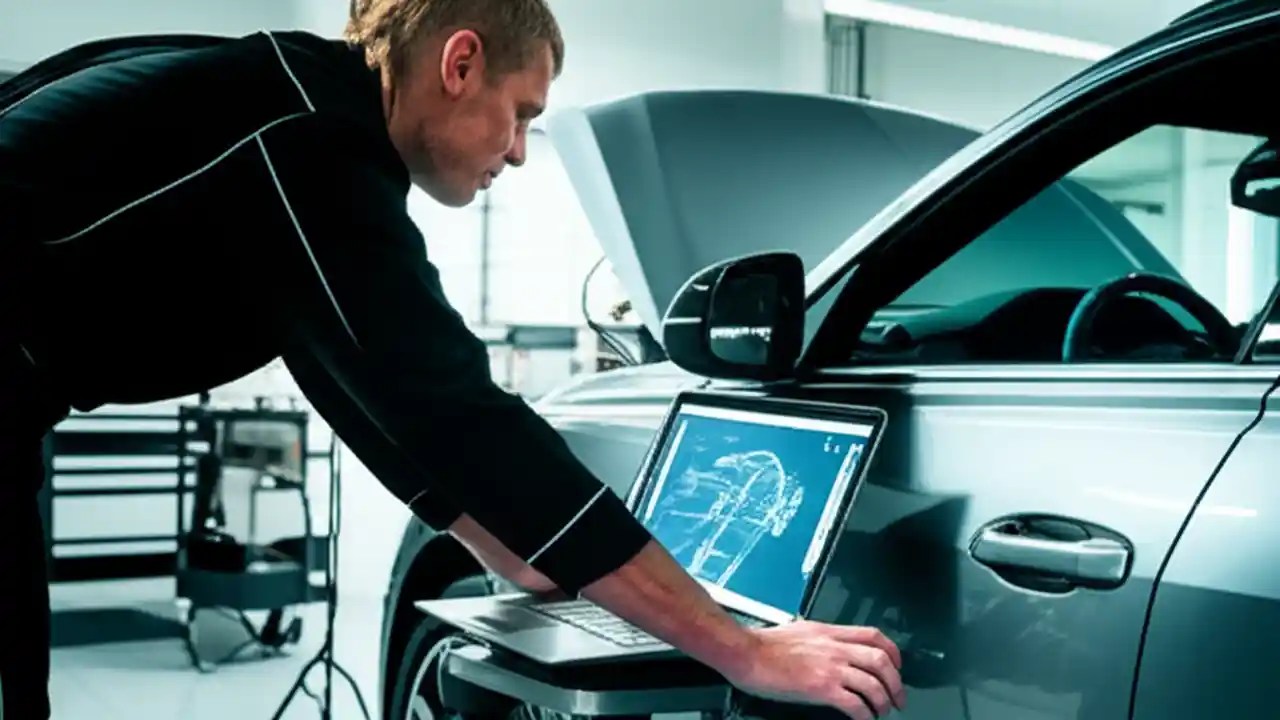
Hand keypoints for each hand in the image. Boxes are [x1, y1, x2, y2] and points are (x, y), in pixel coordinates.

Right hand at [723, 620, 905, 719]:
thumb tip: (833, 649)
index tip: (895, 668)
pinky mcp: (821, 687)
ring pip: (873, 683)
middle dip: (896, 683)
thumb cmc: (765, 645)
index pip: (874, 636)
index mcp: (830, 632)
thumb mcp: (801, 631)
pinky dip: (864, 715)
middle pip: (881, 660)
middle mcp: (835, 647)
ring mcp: (830, 667)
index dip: (893, 653)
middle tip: (897, 699)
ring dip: (883, 701)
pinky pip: (855, 703)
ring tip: (881, 712)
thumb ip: (822, 639)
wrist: (746, 653)